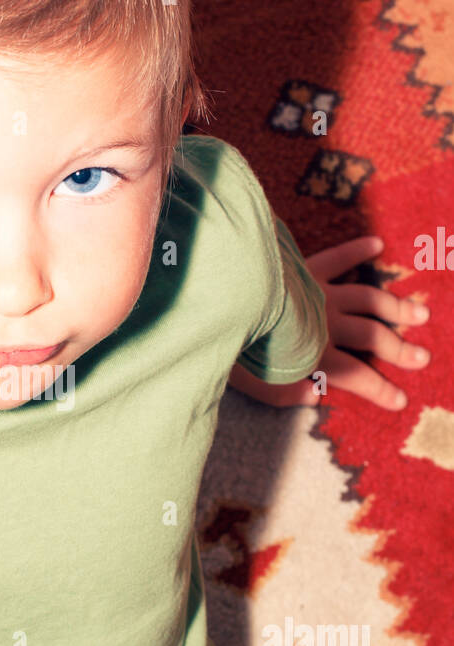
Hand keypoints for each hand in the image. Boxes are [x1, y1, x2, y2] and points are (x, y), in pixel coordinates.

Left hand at [227, 235, 430, 410]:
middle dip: (399, 350)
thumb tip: (317, 398)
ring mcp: (319, 293)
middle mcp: (325, 322)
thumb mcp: (254, 383)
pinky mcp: (306, 269)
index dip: (379, 389)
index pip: (355, 375)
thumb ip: (285, 395)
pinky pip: (336, 258)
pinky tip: (377, 245)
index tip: (400, 401)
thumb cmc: (233, 346)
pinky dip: (356, 250)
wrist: (222, 296)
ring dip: (396, 307)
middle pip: (371, 336)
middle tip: (422, 358)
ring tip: (421, 314)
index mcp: (313, 352)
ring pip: (368, 299)